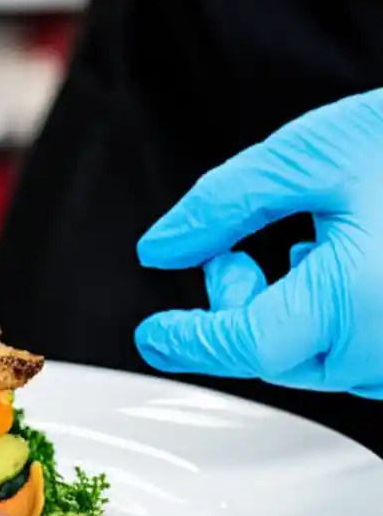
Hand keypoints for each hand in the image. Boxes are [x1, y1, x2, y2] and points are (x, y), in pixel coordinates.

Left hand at [135, 90, 382, 398]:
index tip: (153, 335)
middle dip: (239, 309)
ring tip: (301, 248)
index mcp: (357, 298)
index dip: (189, 341)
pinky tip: (343, 265)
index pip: (245, 345)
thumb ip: (223, 206)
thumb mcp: (310, 156)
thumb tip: (162, 247)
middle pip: (278, 356)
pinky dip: (332, 321)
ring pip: (321, 359)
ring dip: (287, 315)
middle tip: (234, 253)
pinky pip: (366, 354)